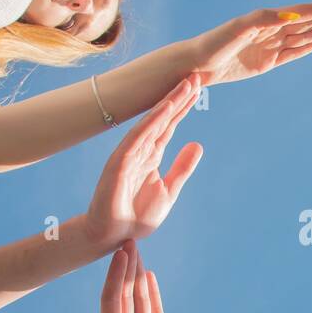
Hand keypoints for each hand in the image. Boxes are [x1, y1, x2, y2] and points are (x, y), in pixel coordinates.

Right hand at [83, 77, 202, 247]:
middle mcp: (139, 150)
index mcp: (151, 155)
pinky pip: (138, 138)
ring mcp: (128, 154)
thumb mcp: (168, 191)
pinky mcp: (119, 163)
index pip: (169, 126)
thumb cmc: (136, 216)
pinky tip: (165, 108)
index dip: (183, 107)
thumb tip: (197, 145)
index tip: (197, 88)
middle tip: (196, 76)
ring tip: (185, 85)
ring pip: (152, 123)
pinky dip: (151, 122)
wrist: (114, 236)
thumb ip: (182, 168)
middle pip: (163, 118)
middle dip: (179, 98)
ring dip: (169, 103)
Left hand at [100, 242, 181, 312]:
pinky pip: (154, 310)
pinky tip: (150, 276)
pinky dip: (151, 293)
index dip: (114, 277)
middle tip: (127, 239)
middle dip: (123, 267)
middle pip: (122, 294)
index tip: (120, 254)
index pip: (111, 302)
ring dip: (135, 275)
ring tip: (136, 249)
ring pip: (137, 298)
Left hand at [190, 3, 311, 85]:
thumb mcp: (237, 29)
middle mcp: (271, 30)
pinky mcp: (267, 62)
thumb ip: (263, 20)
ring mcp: (270, 46)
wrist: (198, 64)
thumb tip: (290, 16)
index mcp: (267, 19)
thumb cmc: (215, 43)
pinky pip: (293, 53)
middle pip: (308, 23)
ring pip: (304, 37)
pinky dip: (308, 47)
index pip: (301, 13)